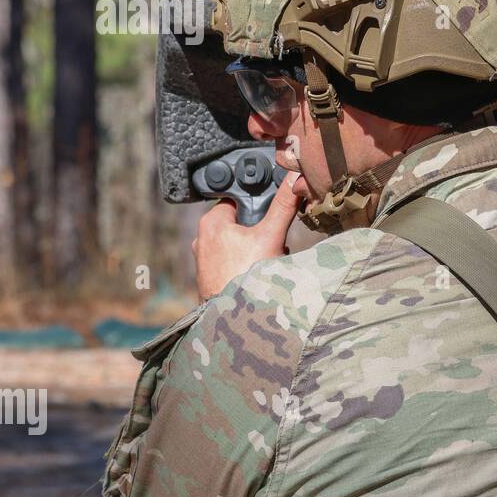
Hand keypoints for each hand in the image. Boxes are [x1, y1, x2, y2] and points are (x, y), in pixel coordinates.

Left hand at [192, 171, 301, 300]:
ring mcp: (203, 260)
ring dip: (256, 250)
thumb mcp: (270, 235)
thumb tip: (294, 178)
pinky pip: (232, 263)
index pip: (238, 201)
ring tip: (268, 261)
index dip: (258, 206)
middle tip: (274, 242)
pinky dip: (246, 265)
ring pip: (238, 245)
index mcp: (211, 222)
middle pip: (240, 224)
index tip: (272, 215)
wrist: (233, 318)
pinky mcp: (208, 278)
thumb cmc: (245, 276)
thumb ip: (283, 206)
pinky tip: (259, 275)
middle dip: (260, 232)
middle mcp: (202, 239)